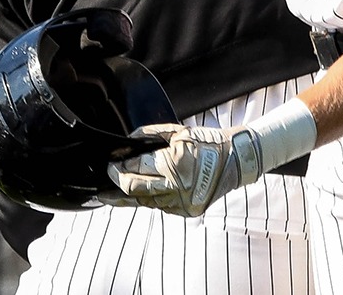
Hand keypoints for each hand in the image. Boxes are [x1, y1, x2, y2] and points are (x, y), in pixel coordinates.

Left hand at [107, 123, 264, 216]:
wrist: (236, 161)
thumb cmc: (207, 143)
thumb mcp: (178, 132)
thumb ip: (150, 136)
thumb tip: (127, 144)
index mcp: (175, 163)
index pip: (137, 167)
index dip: (119, 167)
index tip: (109, 165)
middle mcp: (177, 186)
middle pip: (135, 189)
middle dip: (116, 184)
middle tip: (107, 180)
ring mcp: (182, 202)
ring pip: (145, 202)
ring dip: (129, 197)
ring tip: (113, 195)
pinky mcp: (185, 211)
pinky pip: (160, 206)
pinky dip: (150, 199)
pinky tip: (140, 195)